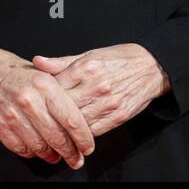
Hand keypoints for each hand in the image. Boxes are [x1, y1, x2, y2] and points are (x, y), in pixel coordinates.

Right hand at [0, 35, 94, 168]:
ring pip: (39, 146)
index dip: (83, 137)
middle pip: (57, 136)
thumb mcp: (41, 71)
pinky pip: (20, 148)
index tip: (88, 146)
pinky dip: (31, 153)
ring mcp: (11, 114)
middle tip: (77, 158)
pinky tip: (38, 151)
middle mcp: (28, 100)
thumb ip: (60, 91)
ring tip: (58, 156)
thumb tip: (81, 116)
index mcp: (43, 84)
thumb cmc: (11, 69)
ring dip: (52, 155)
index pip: (70, 118)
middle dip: (71, 152)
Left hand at [31, 44, 168, 137]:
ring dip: (65, 127)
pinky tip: (76, 131)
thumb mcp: (89, 54)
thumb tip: (37, 62)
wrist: (151, 67)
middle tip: (42, 117)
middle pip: (64, 107)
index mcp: (86, 68)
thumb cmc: (119, 59)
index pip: (55, 86)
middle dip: (51, 113)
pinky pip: (93, 131)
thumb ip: (61, 62)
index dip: (44, 94)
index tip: (38, 98)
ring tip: (56, 127)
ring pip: (77, 123)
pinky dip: (82, 133)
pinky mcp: (117, 117)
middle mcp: (96, 86)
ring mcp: (107, 103)